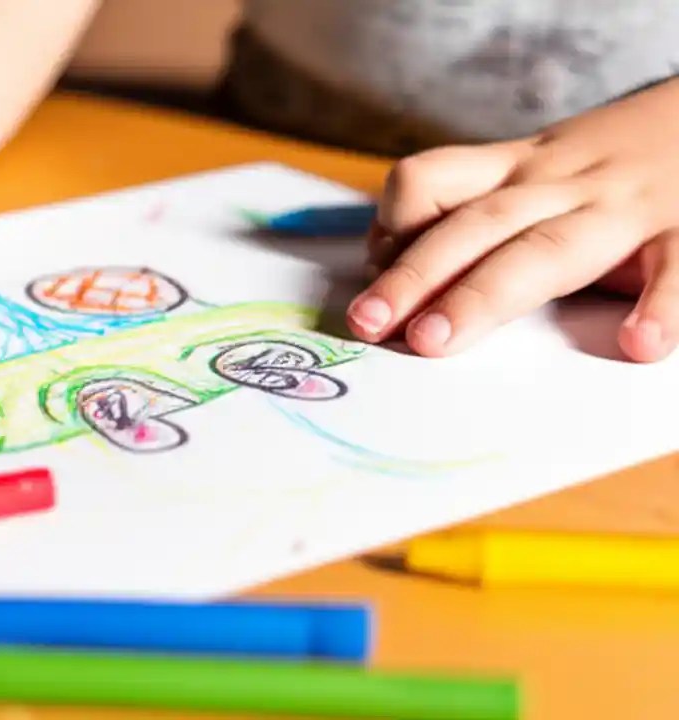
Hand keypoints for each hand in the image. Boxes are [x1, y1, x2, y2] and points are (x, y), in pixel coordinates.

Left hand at [347, 78, 678, 362]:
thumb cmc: (606, 169)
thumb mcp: (534, 175)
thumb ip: (474, 218)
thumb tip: (391, 266)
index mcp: (516, 170)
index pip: (432, 180)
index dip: (394, 224)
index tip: (369, 271)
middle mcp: (559, 184)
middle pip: (474, 227)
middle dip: (413, 276)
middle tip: (366, 323)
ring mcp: (621, 208)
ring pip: (547, 250)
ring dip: (484, 297)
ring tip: (435, 340)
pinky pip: (676, 267)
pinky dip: (661, 305)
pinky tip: (638, 343)